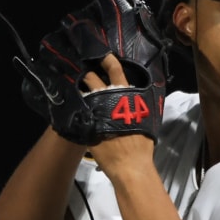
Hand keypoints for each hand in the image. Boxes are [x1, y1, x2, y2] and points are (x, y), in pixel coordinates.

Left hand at [80, 53, 158, 177]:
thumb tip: (135, 99)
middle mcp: (107, 98)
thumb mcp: (145, 119)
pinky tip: (73, 106)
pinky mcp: (85, 123)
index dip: (108, 60)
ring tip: (78, 87)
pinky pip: (77, 110)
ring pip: (82, 91)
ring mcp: (93, 110)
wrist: (129, 164)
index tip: (103, 56)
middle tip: (85, 72)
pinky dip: (75, 106)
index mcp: (125, 94)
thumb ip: (137, 106)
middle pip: (92, 78)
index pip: (115, 70)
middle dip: (88, 73)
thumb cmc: (142, 144)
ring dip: (80, 88)